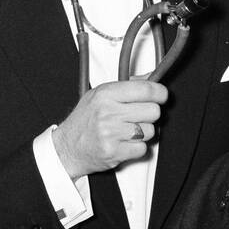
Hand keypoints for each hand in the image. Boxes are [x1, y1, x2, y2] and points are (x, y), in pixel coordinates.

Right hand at [52, 79, 167, 178]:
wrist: (66, 148)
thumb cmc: (84, 121)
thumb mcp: (100, 95)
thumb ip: (128, 85)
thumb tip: (151, 76)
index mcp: (106, 94)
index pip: (146, 89)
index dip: (160, 93)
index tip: (161, 96)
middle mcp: (108, 112)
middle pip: (153, 111)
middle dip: (149, 115)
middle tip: (138, 116)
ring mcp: (111, 133)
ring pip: (150, 131)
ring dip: (143, 133)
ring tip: (127, 131)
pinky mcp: (114, 152)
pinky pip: (143, 149)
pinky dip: (137, 148)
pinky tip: (124, 143)